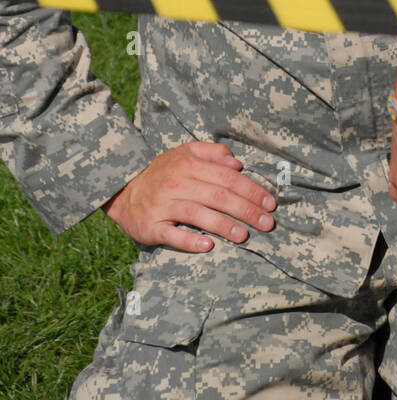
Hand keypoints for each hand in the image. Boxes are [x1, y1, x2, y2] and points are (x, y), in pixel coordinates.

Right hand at [102, 140, 277, 251]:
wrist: (123, 191)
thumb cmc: (162, 172)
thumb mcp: (184, 153)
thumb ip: (212, 153)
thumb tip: (237, 162)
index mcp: (189, 165)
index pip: (227, 177)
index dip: (251, 190)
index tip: (270, 202)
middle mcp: (177, 183)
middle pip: (218, 196)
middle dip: (246, 209)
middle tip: (267, 223)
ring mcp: (164, 206)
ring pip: (199, 214)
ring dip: (224, 225)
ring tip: (245, 235)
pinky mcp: (152, 227)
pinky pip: (173, 235)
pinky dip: (190, 241)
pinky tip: (208, 246)